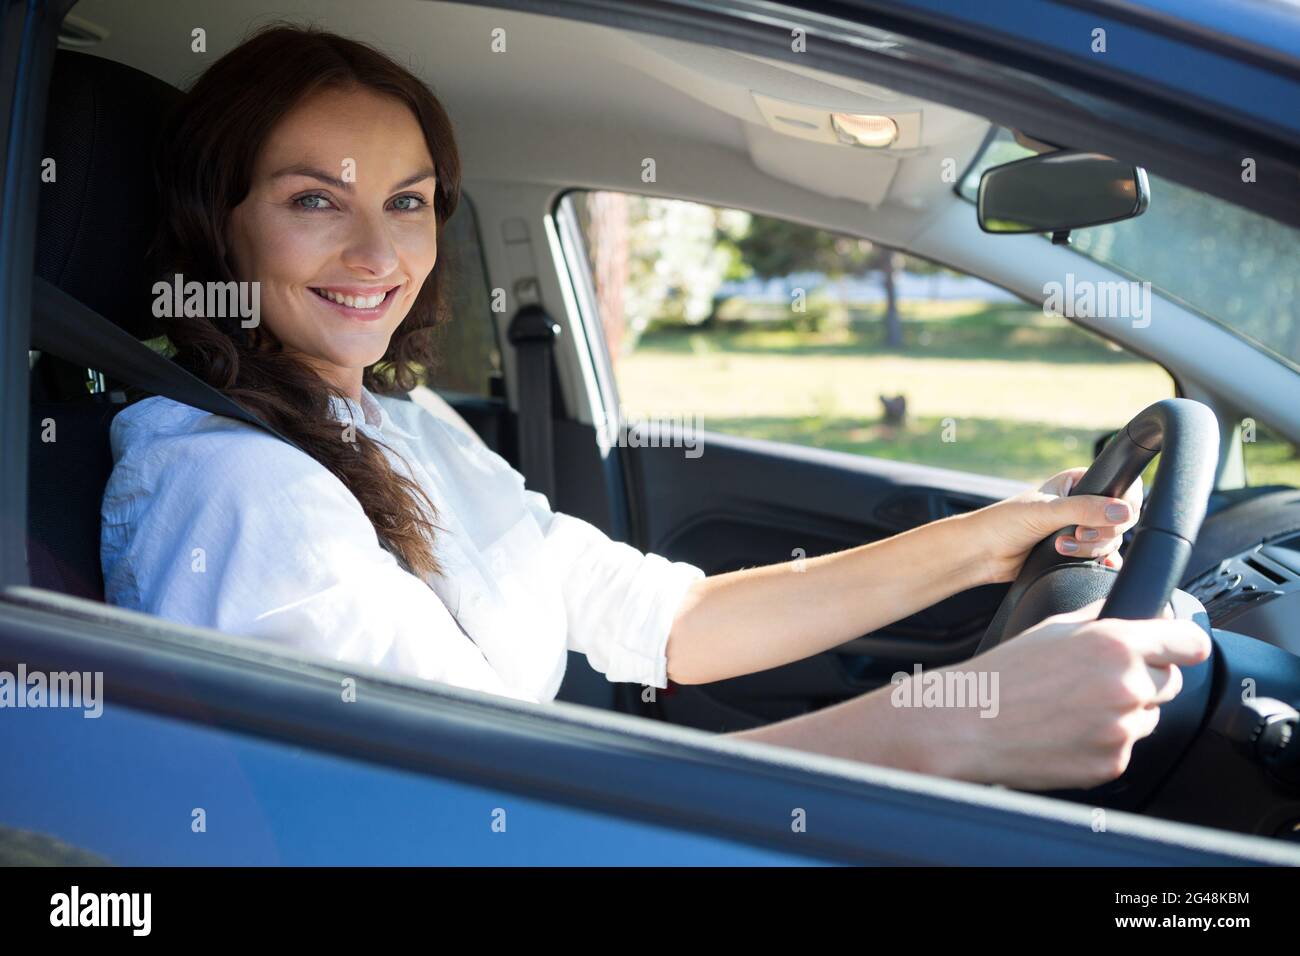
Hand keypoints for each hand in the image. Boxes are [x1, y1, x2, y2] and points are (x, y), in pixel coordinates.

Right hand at [917, 600, 1209, 789]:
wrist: (968, 724)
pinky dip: (1102, 742)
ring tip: (1074, 708)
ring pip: (1147, 718)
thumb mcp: (1050, 629)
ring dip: (1124, 712)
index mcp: (1114, 645)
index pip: (1188, 643)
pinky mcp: (1110, 764)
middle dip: (1144, 679)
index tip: (1176, 648)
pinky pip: (1123, 748)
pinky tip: (1066, 730)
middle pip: (1170, 683)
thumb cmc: (1001, 675)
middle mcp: (1126, 687)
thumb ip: (1097, 620)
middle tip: (1100, 680)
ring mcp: (1121, 730)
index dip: (1182, 644)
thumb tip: (1126, 613)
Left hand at [968, 467, 1142, 583]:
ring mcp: (1081, 527)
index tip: (1109, 517)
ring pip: (1111, 540)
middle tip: (1077, 534)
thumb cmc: (1004, 523)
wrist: (983, 553)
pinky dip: (1102, 562)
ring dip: (1091, 548)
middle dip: (1101, 532)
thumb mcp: (1046, 511)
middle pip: (1120, 519)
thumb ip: (1085, 510)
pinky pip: (1105, 557)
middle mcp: (1083, 503)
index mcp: (1078, 482)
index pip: (1121, 487)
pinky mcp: (1077, 551)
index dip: (1123, 504)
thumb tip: (1123, 512)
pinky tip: (1097, 564)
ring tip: (1060, 546)